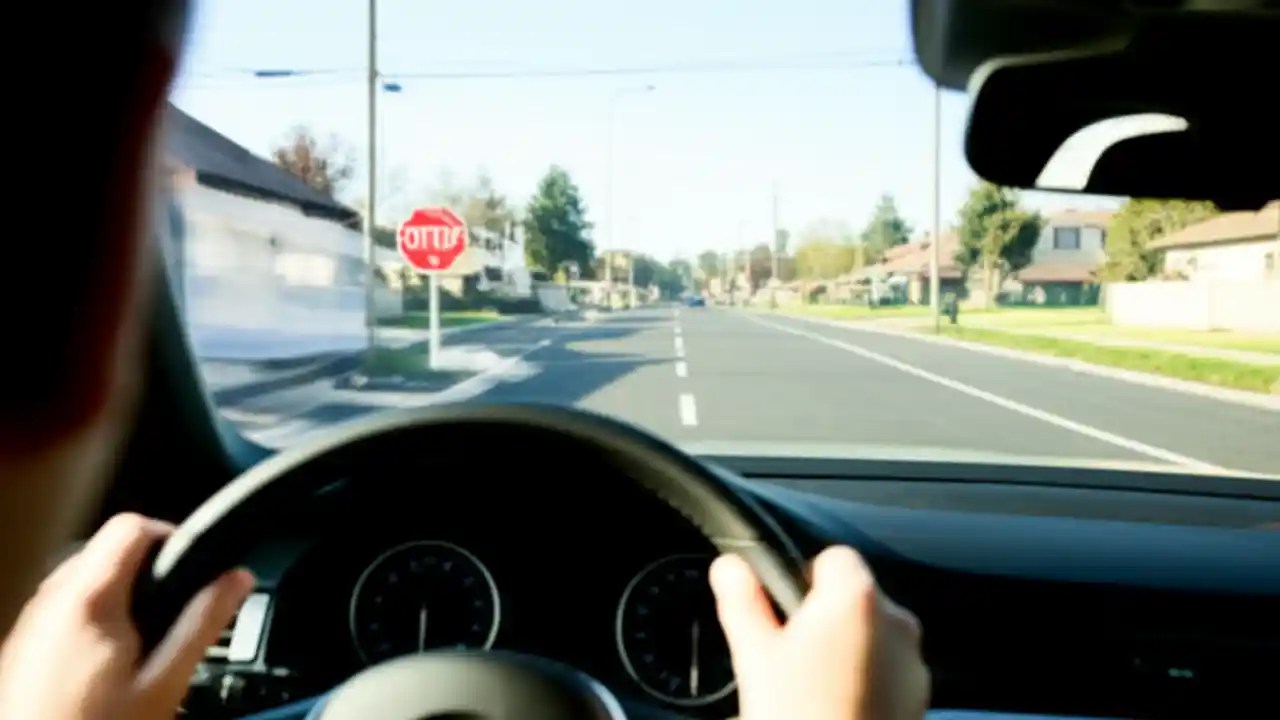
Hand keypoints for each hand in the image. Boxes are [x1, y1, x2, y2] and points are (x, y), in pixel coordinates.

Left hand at [0, 513, 254, 719]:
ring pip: (83, 577)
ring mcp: (30, 621)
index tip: (193, 569)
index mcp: (88, 600)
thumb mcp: (164, 682)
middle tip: (173, 613)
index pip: (131, 526)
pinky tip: (106, 661)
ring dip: (118, 593)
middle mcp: (50, 600)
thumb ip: (203, 623)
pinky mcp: (22, 644)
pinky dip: (91, 616)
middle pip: (107, 550)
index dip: (170, 537)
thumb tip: (238, 580)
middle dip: (146, 571)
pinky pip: (62, 606)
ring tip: (141, 641)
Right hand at [710, 545, 929, 719]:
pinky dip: (867, 675)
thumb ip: (741, 598)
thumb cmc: (797, 714)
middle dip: (826, 616)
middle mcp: (896, 621)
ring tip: (814, 684)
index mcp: (856, 597)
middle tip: (794, 654)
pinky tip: (838, 701)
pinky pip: (888, 666)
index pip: (833, 555)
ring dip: (847, 646)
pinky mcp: (920, 694)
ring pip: (872, 633)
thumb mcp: (753, 654)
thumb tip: (728, 565)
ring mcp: (913, 660)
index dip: (804, 577)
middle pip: (854, 595)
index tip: (787, 611)